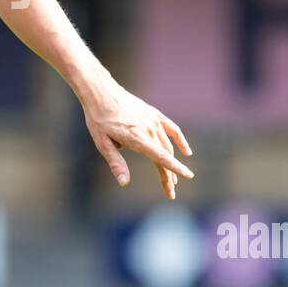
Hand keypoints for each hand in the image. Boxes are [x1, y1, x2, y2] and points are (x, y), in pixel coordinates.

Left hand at [80, 76, 192, 199]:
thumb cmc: (99, 119)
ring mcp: (153, 120)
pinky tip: (186, 151)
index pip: (161, 157)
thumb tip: (124, 183)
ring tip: (172, 180)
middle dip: (169, 176)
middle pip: (165, 156)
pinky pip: (172, 129)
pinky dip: (180, 140)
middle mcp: (148, 129)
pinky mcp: (153, 114)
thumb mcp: (102, 143)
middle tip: (171, 193)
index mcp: (137, 138)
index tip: (188, 176)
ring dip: (171, 163)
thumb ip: (116, 163)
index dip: (175, 168)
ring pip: (167, 145)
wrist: (101, 93)